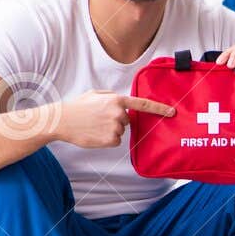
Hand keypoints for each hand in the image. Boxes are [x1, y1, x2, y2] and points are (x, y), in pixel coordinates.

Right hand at [52, 89, 173, 148]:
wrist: (62, 120)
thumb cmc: (77, 107)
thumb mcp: (95, 94)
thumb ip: (112, 97)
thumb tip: (123, 104)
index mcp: (116, 100)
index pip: (143, 104)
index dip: (160, 108)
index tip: (172, 112)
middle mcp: (118, 113)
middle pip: (127, 120)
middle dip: (116, 120)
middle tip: (98, 118)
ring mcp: (115, 127)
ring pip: (120, 131)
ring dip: (110, 130)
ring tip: (94, 125)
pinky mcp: (110, 140)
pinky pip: (115, 141)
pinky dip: (106, 139)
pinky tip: (94, 134)